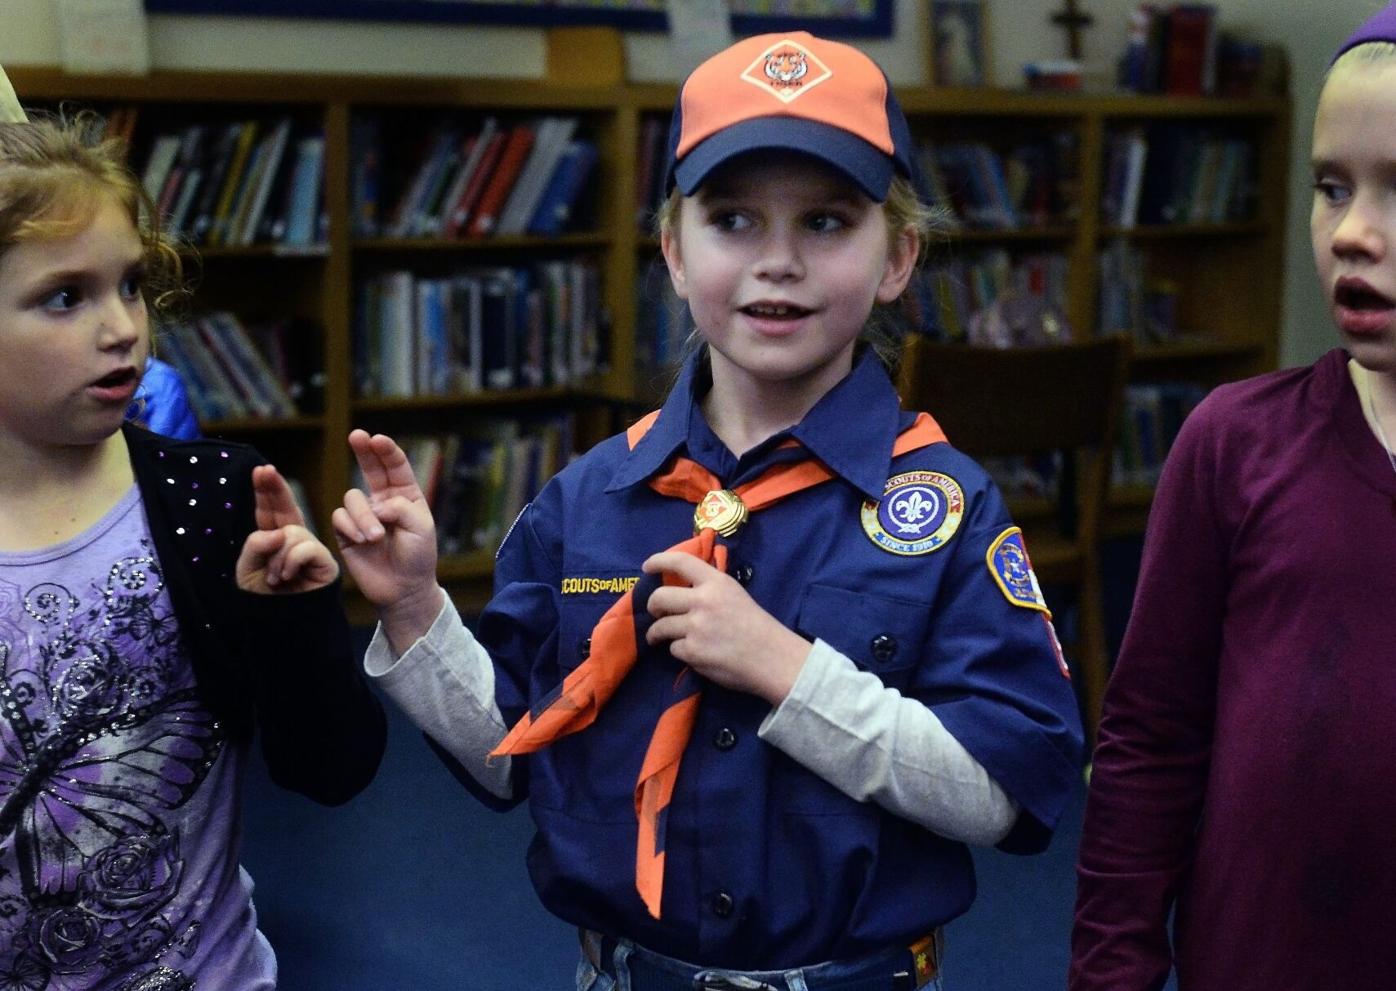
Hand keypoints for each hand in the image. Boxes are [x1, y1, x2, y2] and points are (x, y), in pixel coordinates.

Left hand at [236, 464, 338, 593]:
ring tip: (275, 578)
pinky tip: (287, 577)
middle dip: (274, 489)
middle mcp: (293, 542)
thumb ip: (256, 545)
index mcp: (273, 542)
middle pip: (286, 509)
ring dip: (277, 556)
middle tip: (265, 471)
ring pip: (293, 532)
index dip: (266, 491)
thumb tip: (279, 531)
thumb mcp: (246, 570)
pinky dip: (291, 561)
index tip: (260, 470)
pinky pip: (305, 547)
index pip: (270, 511)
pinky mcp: (325, 563)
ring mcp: (311, 551)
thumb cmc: (263, 602)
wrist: (280, 628)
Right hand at [333, 429, 442, 649]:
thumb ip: (400, 508)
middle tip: (357, 436)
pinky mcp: (346, 531)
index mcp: (406, 496)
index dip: (387, 451)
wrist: (403, 589)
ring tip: (375, 537)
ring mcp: (364, 515)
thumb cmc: (418, 557)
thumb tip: (375, 504)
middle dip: (364, 450)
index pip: (396, 467)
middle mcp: (383, 500)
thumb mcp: (421, 528)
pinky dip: (351, 526)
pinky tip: (363, 542)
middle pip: (371, 468)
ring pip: (353, 497)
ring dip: (363, 516)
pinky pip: (340, 517)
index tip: (378, 439)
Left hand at [642, 552, 810, 705]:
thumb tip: (679, 590)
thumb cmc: (756, 626)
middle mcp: (703, 600)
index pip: (681, 562)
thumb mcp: (734, 594)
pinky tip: (694, 653)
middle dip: (652, 606)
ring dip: (657, 634)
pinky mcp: (693, 651)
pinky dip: (681, 652)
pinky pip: (674, 649)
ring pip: (660, 627)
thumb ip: (709, 589)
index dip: (659, 561)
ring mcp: (696, 627)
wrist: (772, 658)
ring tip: (660, 638)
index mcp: (716, 582)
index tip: (647, 567)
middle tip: (656, 613)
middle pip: (659, 597)